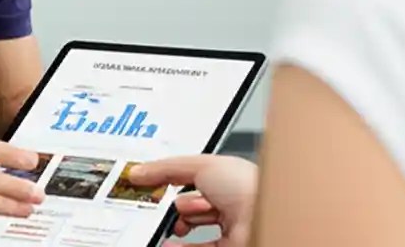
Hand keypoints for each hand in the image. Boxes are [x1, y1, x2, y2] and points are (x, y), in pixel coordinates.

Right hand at [126, 155, 257, 246]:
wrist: (265, 218)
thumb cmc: (246, 186)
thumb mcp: (200, 165)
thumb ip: (167, 169)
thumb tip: (139, 172)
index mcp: (228, 179)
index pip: (193, 179)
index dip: (172, 180)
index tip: (150, 184)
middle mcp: (230, 204)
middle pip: (192, 206)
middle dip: (174, 206)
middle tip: (157, 205)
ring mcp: (229, 230)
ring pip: (194, 232)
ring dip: (175, 229)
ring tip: (162, 226)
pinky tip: (168, 243)